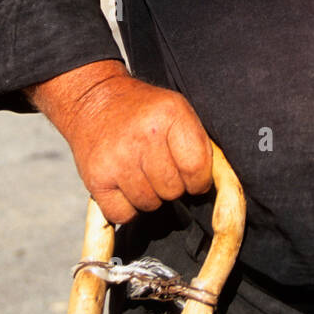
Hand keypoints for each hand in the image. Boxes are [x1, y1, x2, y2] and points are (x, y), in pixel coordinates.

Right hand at [27, 61, 213, 223]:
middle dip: (173, 185)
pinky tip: (125, 184)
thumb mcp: (176, 110)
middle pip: (173, 190)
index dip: (199, 179)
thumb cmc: (142, 109)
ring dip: (150, 196)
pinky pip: (123, 214)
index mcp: (170, 114)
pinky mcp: (96, 178)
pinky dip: (127, 207)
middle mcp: (144, 136)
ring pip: (149, 204)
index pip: (197, 167)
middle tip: (161, 169)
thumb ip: (198, 143)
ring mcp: (118, 159)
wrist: (94, 99)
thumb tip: (219, 185)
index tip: (193, 176)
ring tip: (142, 173)